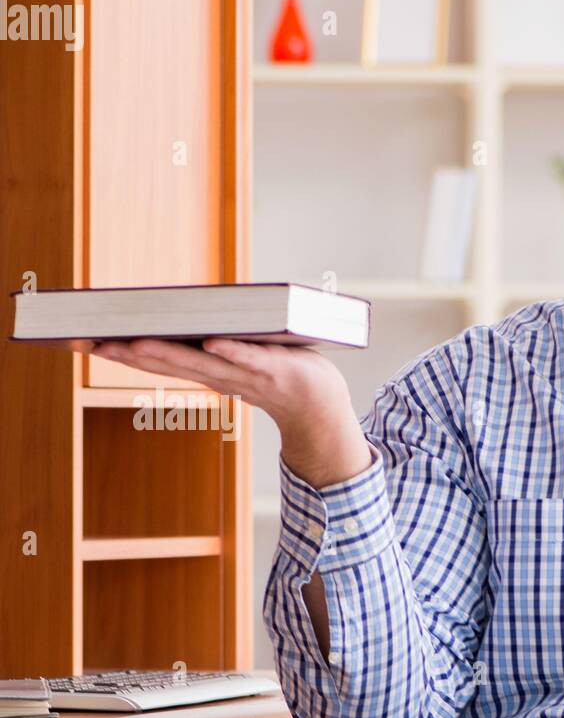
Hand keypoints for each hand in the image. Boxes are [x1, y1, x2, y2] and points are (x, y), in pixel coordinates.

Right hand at [93, 337, 372, 487]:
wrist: (321, 403)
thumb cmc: (277, 370)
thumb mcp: (235, 356)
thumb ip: (206, 341)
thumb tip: (175, 314)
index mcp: (207, 370)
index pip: (161, 361)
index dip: (124, 353)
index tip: (87, 341)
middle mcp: (222, 375)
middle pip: (172, 363)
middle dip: (132, 353)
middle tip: (94, 342)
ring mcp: (248, 374)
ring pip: (203, 363)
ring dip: (170, 353)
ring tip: (134, 342)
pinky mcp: (277, 369)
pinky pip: (251, 359)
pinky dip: (232, 352)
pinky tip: (211, 342)